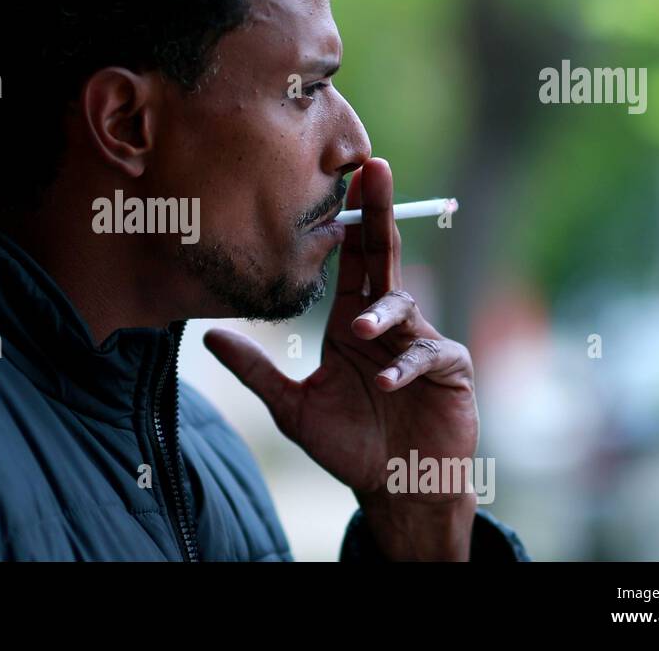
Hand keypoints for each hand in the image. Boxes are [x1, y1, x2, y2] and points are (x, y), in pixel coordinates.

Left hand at [203, 158, 479, 558]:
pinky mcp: (449, 370)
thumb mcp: (292, 407)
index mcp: (351, 323)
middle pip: (384, 257)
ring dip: (382, 313)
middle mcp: (386, 324)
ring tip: (360, 331)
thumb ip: (255, 370)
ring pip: (404, 306)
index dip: (349, 220)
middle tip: (375, 170)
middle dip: (380, 213)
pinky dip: (408, 365)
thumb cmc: (348, 446)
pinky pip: (430, 354)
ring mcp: (421, 342)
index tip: (343, 177)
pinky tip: (389, 383)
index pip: (351, 262)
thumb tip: (208, 336)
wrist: (394, 488)